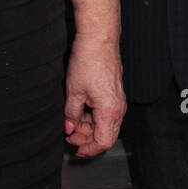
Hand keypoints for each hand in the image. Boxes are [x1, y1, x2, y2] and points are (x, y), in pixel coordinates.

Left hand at [64, 34, 125, 157]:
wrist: (99, 39)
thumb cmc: (89, 60)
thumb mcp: (73, 91)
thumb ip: (71, 114)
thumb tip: (69, 128)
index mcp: (109, 111)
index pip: (103, 142)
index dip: (89, 149)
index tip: (75, 149)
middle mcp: (118, 108)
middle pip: (106, 135)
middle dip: (87, 139)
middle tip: (69, 135)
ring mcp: (118, 100)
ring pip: (106, 125)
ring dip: (89, 128)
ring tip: (72, 121)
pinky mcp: (115, 93)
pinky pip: (107, 113)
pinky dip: (94, 117)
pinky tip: (80, 111)